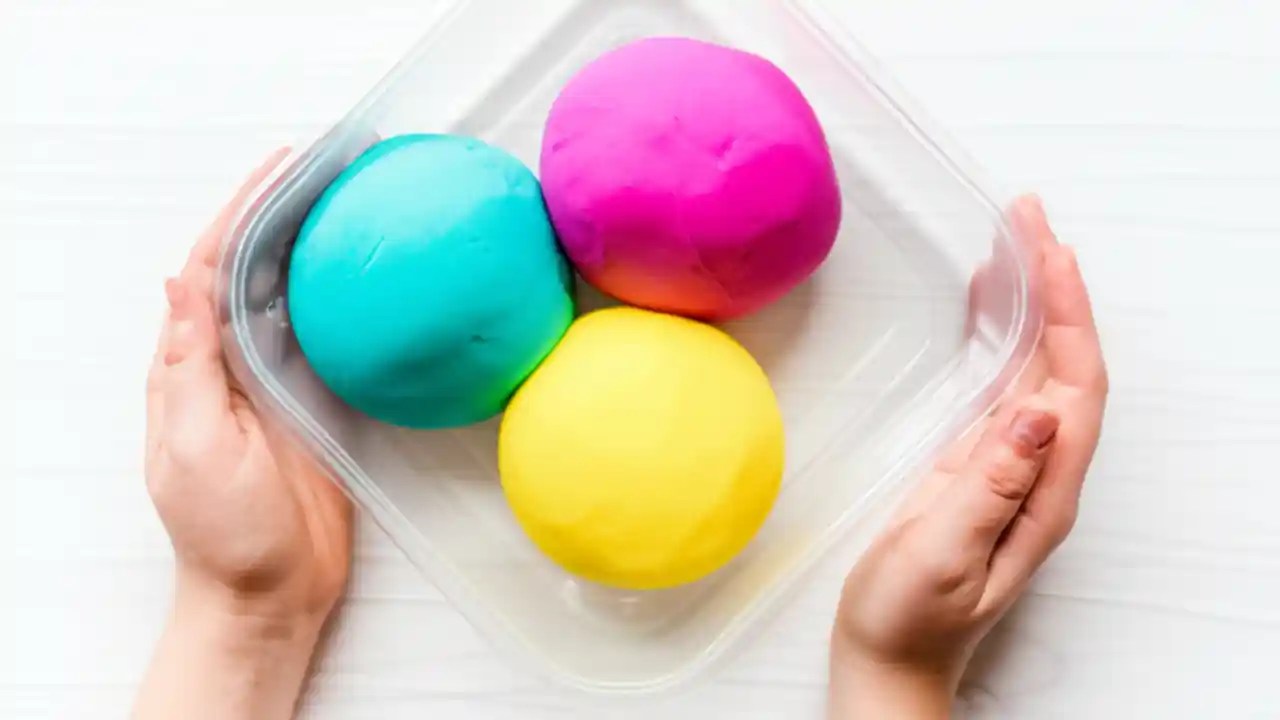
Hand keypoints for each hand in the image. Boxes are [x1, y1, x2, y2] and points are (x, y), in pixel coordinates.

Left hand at [135, 150, 352, 719]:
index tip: (278, 170)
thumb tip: (180, 281)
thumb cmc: (226, 533)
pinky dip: (334, 300)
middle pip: (247, 270)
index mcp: (189, 369)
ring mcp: (270, 384)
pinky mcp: (310, 405)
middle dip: (275, 214)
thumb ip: (188, 364)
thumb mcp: (196, 445)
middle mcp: (227, 366)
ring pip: (284, 297)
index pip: (207, 270)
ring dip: (305, 247)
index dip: (238, 213)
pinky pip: (320, 338)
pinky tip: (358, 279)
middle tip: (321, 167)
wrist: (270, 593)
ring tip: (341, 203)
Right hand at [828, 195, 1107, 717]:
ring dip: (1031, 303)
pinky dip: (999, 337)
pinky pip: (1001, 385)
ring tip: (1013, 242)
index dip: (1067, 313)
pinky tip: (985, 308)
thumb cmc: (910, 619)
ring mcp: (1009, 466)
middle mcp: (1038, 471)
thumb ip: (990, 486)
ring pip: (1035, 367)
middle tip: (1027, 218)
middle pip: (1063, 362)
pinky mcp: (976, 465)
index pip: (1074, 384)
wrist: (888, 659)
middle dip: (1054, 286)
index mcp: (1043, 491)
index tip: (1048, 250)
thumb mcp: (945, 554)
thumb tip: (1038, 412)